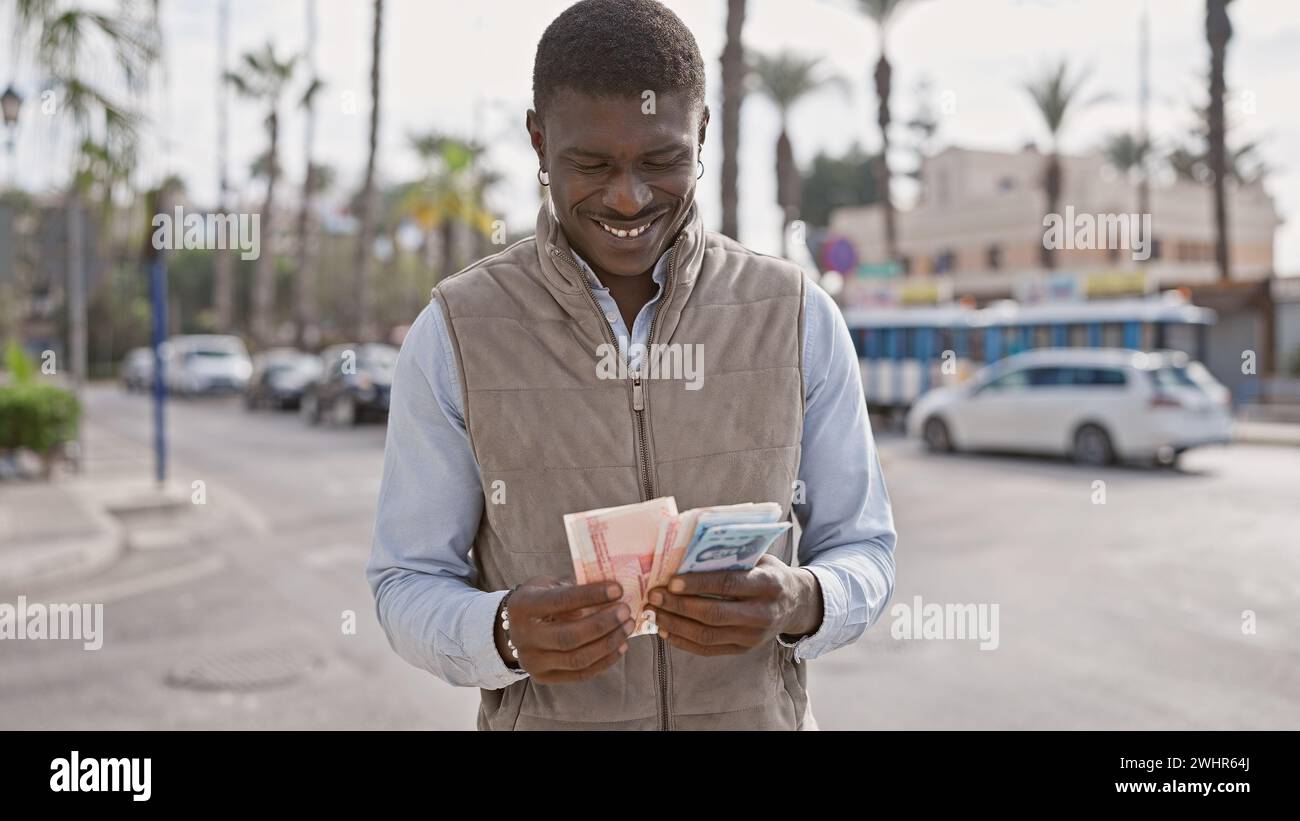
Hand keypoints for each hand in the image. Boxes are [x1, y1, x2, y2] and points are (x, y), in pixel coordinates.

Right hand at [494, 576, 635, 683]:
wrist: (518, 626)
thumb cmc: (542, 598)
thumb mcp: (551, 584)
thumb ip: (575, 586)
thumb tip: (613, 589)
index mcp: (522, 606)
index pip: (560, 601)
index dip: (590, 596)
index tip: (617, 589)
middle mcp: (522, 637)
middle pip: (568, 636)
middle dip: (602, 624)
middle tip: (625, 611)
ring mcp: (532, 661)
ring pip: (577, 659)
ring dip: (608, 644)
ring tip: (627, 627)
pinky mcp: (544, 678)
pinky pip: (580, 674)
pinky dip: (605, 661)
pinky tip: (621, 646)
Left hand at [646, 555, 823, 655]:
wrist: (795, 603)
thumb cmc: (768, 573)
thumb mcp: (758, 558)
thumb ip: (730, 556)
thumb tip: (686, 551)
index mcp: (768, 584)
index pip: (728, 584)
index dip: (698, 583)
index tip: (670, 581)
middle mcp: (763, 613)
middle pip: (714, 614)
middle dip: (679, 605)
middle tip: (654, 596)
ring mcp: (753, 636)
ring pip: (707, 636)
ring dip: (676, 624)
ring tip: (654, 612)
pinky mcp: (743, 649)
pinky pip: (708, 649)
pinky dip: (683, 641)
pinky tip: (665, 629)